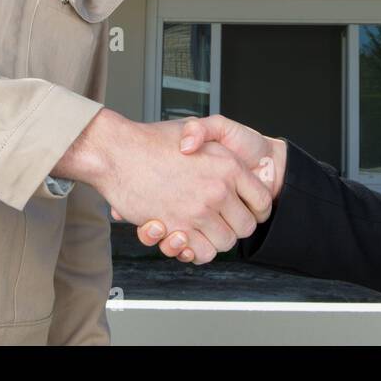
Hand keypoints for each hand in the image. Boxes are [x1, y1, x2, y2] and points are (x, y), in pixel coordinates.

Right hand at [109, 115, 286, 262]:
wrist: (118, 151)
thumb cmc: (152, 140)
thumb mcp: (193, 127)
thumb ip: (215, 140)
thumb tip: (227, 158)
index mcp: (228, 166)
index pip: (262, 200)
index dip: (258, 209)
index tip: (248, 210)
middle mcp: (218, 190)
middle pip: (246, 226)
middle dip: (236, 227)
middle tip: (223, 220)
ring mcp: (198, 211)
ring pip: (226, 243)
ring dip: (216, 240)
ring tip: (203, 229)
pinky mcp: (177, 228)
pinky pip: (202, 252)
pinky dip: (197, 251)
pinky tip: (189, 238)